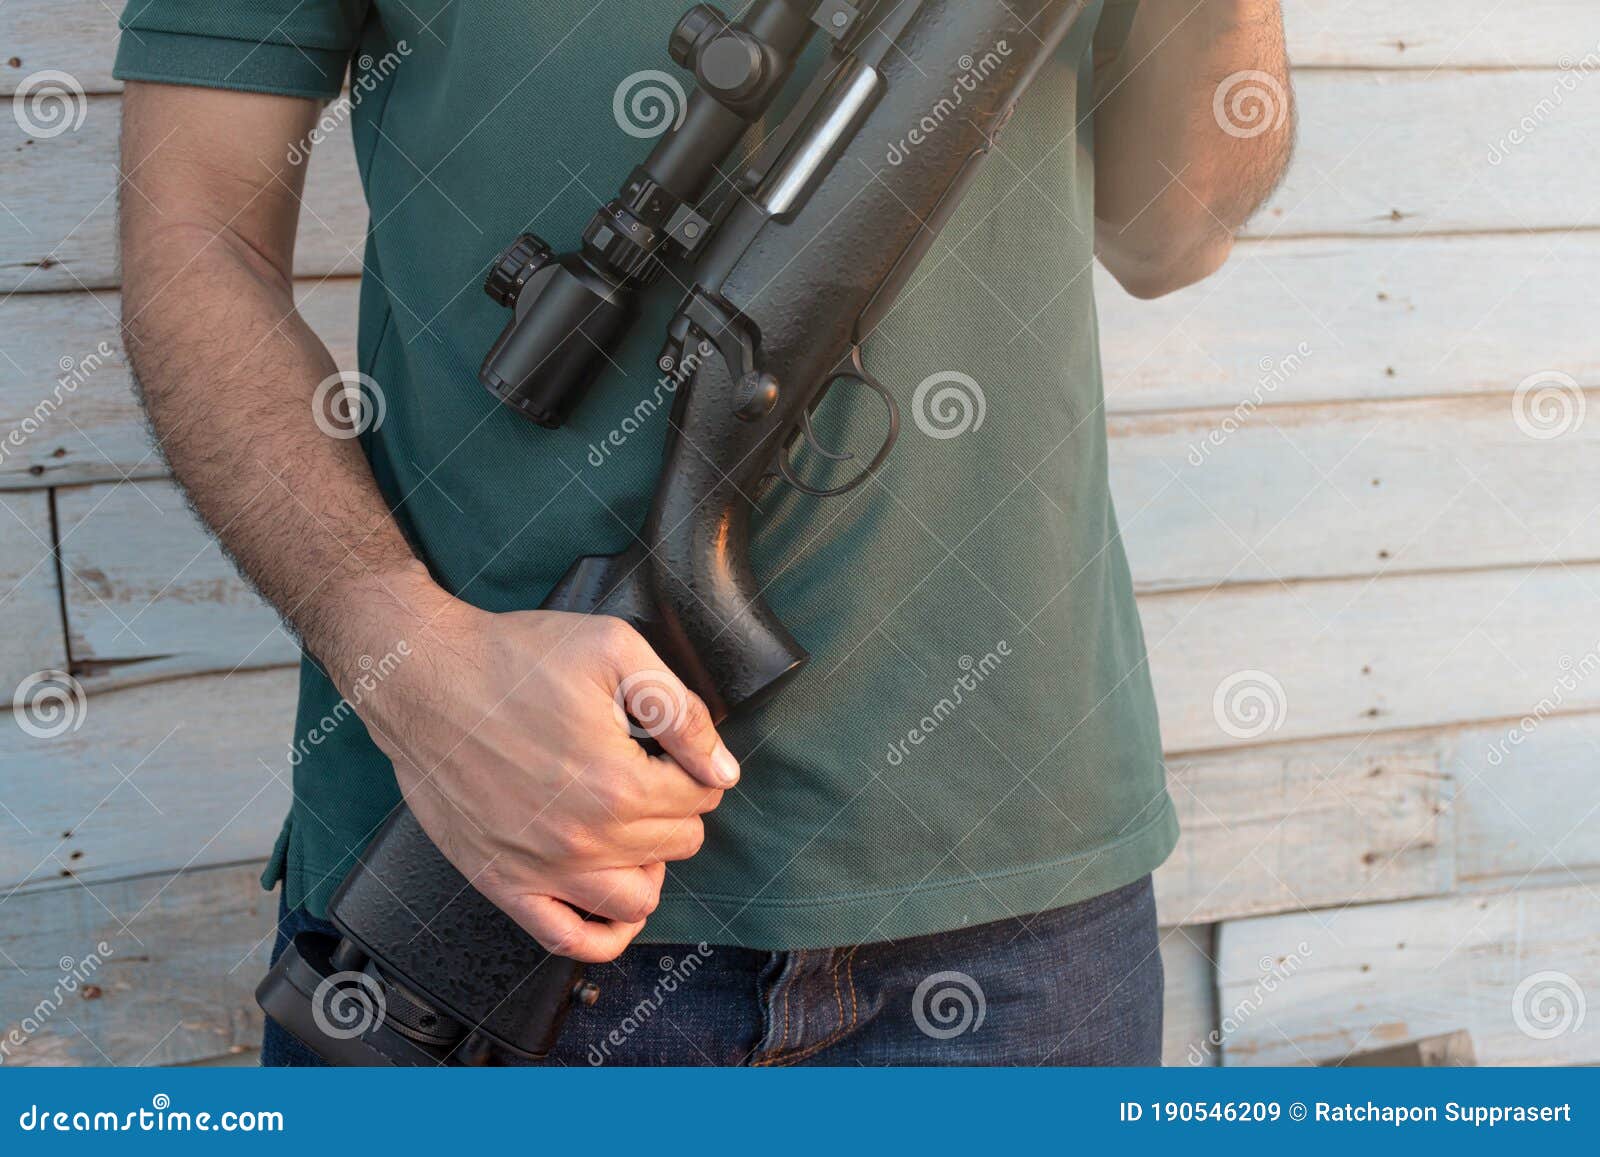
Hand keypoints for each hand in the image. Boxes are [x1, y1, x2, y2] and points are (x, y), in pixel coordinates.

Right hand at [343, 580, 737, 962]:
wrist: (423, 680)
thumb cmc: (513, 659)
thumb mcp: (613, 651)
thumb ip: (679, 711)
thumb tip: (720, 768)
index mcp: (618, 783)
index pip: (702, 795)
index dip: (695, 765)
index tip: (668, 748)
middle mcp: (585, 840)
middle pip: (679, 844)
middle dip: (674, 806)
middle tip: (645, 772)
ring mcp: (543, 871)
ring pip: (638, 899)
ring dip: (648, 863)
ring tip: (628, 823)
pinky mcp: (505, 885)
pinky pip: (571, 941)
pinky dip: (604, 931)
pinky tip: (610, 894)